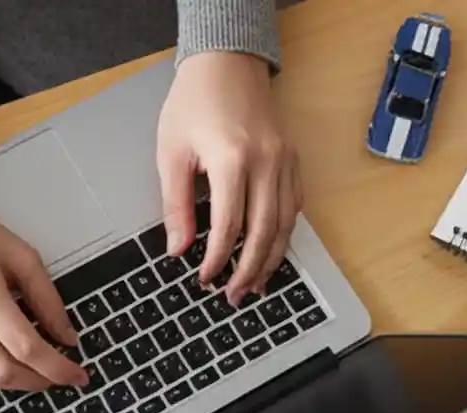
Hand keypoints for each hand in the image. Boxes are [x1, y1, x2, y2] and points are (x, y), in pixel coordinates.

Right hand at [0, 198, 88, 392]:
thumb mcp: (20, 255)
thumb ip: (47, 298)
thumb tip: (67, 338)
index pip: (27, 347)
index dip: (58, 368)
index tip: (77, 375)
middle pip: (3, 373)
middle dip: (37, 381)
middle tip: (55, 376)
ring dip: (9, 385)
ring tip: (26, 371)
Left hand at [157, 52, 303, 304]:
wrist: (226, 62)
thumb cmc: (193, 102)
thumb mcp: (171, 153)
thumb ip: (176, 205)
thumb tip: (178, 248)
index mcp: (232, 159)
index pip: (228, 227)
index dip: (217, 260)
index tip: (204, 278)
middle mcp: (266, 161)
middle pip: (264, 232)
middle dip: (249, 270)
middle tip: (234, 296)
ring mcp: (285, 160)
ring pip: (286, 223)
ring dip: (271, 259)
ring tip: (256, 285)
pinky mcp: (292, 158)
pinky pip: (295, 205)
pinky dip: (285, 233)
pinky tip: (272, 250)